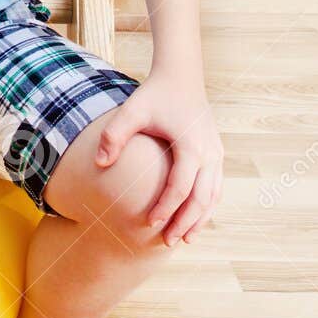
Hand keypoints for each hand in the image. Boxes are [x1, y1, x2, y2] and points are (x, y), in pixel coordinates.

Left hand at [94, 72, 223, 246]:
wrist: (181, 75)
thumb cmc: (155, 94)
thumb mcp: (131, 111)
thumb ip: (114, 136)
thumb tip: (99, 164)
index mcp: (191, 146)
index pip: (180, 187)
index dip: (166, 208)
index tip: (151, 223)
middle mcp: (210, 152)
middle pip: (202, 198)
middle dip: (186, 223)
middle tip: (168, 242)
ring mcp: (217, 153)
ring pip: (213, 196)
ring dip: (200, 219)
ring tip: (185, 239)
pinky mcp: (217, 152)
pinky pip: (216, 186)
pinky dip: (206, 205)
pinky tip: (194, 218)